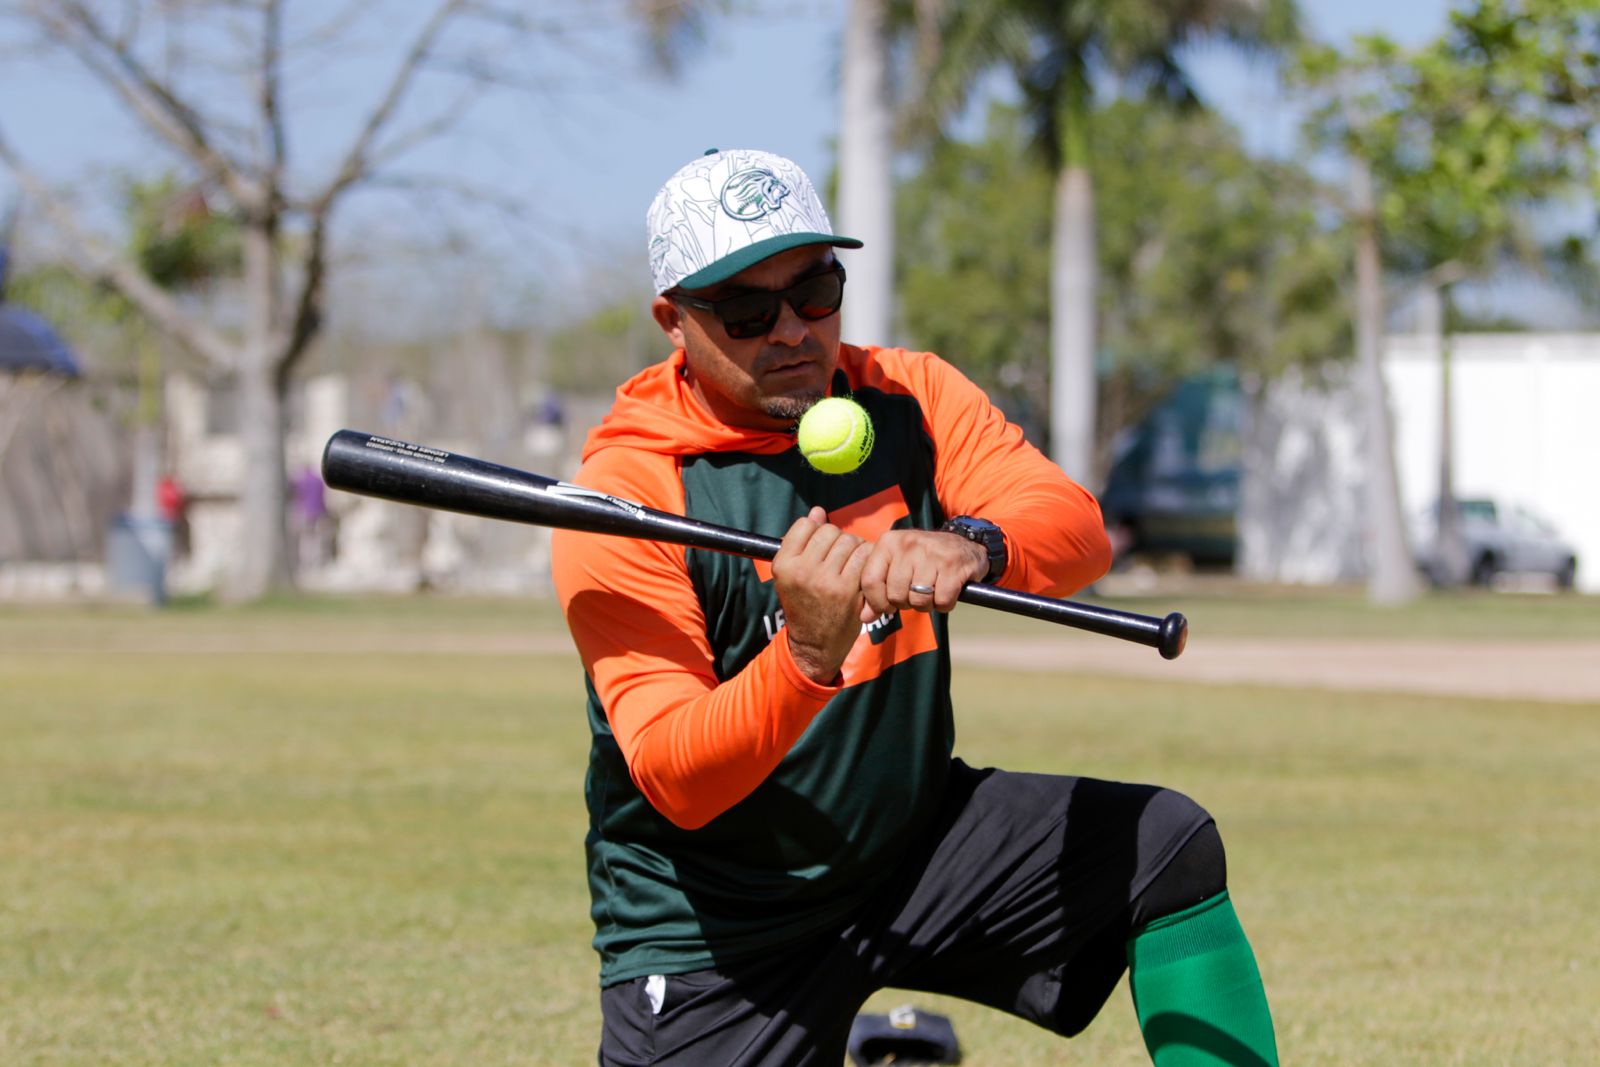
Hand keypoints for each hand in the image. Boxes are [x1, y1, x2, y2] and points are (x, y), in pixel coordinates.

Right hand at [772, 506, 872, 683]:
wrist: (815, 644)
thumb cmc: (804, 604)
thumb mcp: (790, 574)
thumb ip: (801, 542)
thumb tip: (818, 511)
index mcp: (783, 564)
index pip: (805, 524)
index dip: (816, 530)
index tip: (819, 545)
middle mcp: (802, 570)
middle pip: (829, 531)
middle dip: (837, 539)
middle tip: (837, 556)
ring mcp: (826, 580)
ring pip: (849, 541)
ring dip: (853, 548)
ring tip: (849, 563)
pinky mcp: (848, 589)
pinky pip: (864, 556)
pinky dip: (866, 559)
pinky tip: (861, 571)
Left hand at [858, 529, 988, 621]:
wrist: (966, 545)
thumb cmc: (925, 560)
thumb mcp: (897, 567)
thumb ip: (877, 590)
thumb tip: (865, 617)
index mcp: (888, 542)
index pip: (870, 581)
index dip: (878, 602)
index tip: (889, 604)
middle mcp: (908, 544)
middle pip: (895, 595)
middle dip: (906, 603)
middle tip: (917, 593)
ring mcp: (931, 553)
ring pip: (918, 600)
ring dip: (927, 604)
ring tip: (932, 590)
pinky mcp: (953, 565)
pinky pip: (941, 601)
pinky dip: (945, 604)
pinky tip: (947, 590)